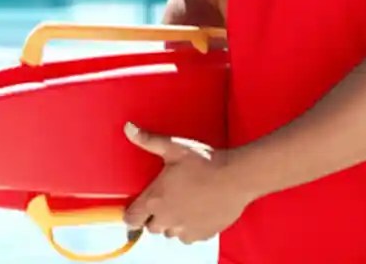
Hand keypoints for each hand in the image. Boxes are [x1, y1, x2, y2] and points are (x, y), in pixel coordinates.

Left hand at [121, 121, 253, 244]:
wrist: (236, 177)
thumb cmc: (205, 162)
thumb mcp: (174, 147)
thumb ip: (149, 140)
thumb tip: (128, 128)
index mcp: (156, 199)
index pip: (132, 218)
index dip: (132, 213)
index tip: (137, 206)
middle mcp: (168, 218)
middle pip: (151, 227)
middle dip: (154, 217)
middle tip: (163, 200)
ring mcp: (185, 229)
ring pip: (170, 233)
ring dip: (171, 223)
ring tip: (180, 205)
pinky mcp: (203, 234)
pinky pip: (189, 237)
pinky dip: (189, 229)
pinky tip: (195, 213)